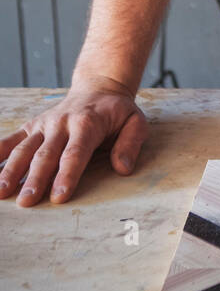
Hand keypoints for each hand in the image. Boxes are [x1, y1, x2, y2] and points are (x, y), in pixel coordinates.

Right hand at [0, 76, 147, 206]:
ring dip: (11, 171)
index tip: (58, 196)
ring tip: (1, 192)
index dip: (67, 175)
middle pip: (46, 154)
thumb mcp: (135, 122)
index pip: (76, 153)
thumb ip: (130, 143)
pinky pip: (10, 139)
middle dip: (36, 179)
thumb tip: (123, 168)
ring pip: (24, 149)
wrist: (98, 88)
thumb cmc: (117, 112)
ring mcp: (43, 124)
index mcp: (87, 123)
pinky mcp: (31, 126)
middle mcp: (61, 123)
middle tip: (26, 202)